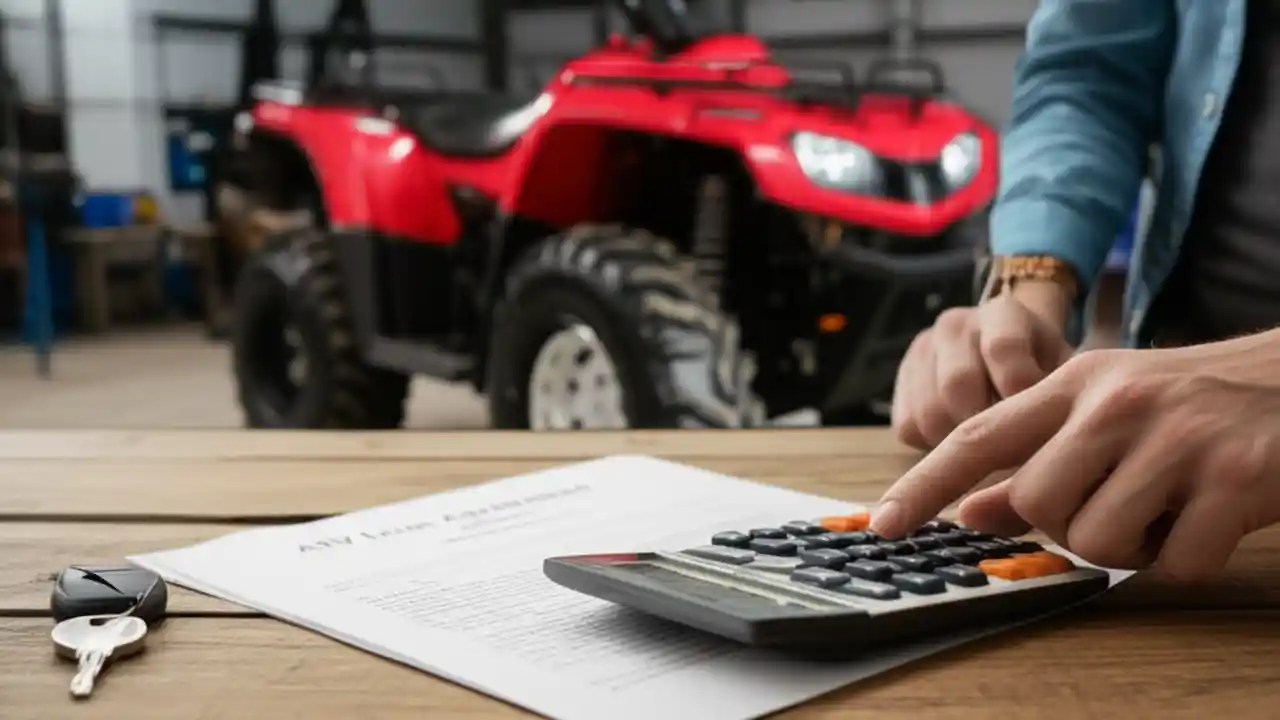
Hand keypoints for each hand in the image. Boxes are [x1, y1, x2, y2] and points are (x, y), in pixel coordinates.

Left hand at [872, 331, 1279, 581]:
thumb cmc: (1190, 406)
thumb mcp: (1106, 413)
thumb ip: (1037, 457)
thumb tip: (969, 509)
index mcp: (1074, 384)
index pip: (977, 438)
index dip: (923, 486)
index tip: (881, 525)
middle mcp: (1116, 404)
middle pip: (1036, 503)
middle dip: (1067, 525)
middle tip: (1117, 504)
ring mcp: (1176, 439)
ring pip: (1097, 540)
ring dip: (1128, 547)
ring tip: (1163, 508)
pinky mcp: (1234, 479)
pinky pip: (1174, 564)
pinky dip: (1184, 559)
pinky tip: (1206, 518)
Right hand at [892, 284, 1073, 449]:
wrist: (1010, 352)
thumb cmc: (1045, 368)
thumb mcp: (1066, 369)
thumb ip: (1060, 394)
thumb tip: (1051, 443)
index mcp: (1002, 313)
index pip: (1003, 350)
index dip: (1020, 395)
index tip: (1036, 420)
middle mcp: (954, 324)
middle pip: (958, 385)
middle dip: (986, 426)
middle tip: (1010, 445)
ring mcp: (922, 350)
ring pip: (929, 412)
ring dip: (958, 441)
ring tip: (986, 446)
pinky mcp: (901, 382)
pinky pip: (908, 427)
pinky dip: (934, 445)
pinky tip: (960, 440)